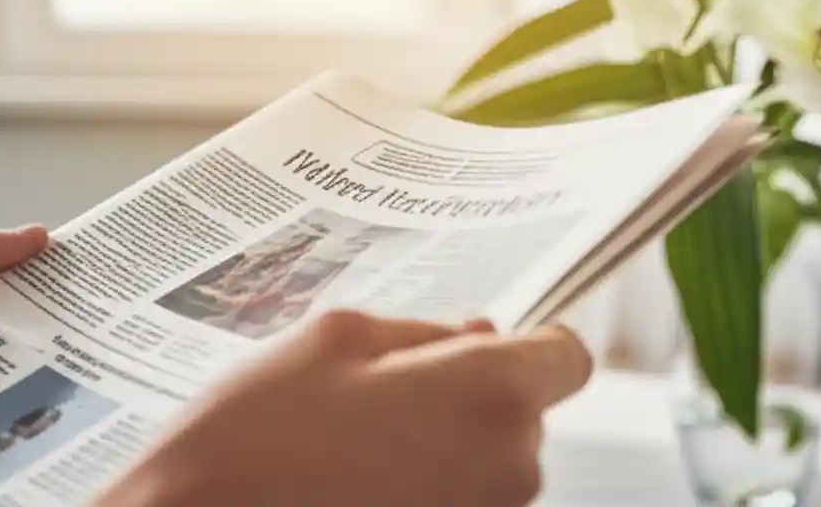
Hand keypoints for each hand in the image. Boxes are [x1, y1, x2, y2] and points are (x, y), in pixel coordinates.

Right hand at [98, 310, 591, 506]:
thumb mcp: (334, 339)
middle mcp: (510, 468)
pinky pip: (458, 500)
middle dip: (466, 392)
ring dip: (440, 443)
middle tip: (378, 391)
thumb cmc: (255, 440)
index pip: (565, 356)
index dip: (527, 343)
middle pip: (521, 410)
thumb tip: (477, 335)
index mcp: (489, 394)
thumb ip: (424, 331)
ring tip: (351, 443)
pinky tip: (354, 483)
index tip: (485, 344)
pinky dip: (424, 488)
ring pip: (487, 459)